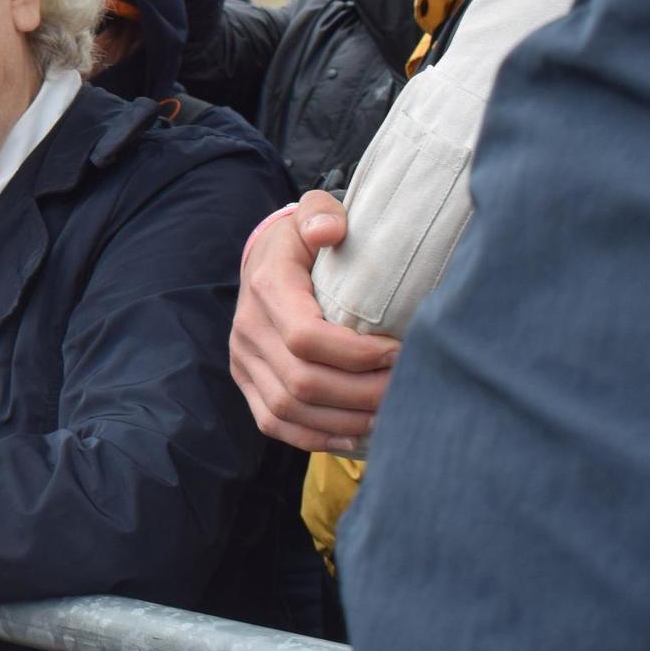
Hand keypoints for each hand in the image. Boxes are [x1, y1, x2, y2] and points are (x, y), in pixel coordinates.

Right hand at [228, 192, 397, 452]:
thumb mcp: (312, 213)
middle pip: (303, 382)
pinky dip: (317, 437)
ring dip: (345, 419)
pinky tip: (356, 434)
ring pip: (290, 409)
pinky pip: (276, 424)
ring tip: (389, 413)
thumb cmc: (304, 242)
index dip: (356, 354)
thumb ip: (321, 213)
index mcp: (266, 289)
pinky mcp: (247, 384)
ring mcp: (243, 362)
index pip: (305, 338)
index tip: (399, 352)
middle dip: (362, 392)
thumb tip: (330, 231)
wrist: (264, 262)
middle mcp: (247, 330)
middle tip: (406, 388)